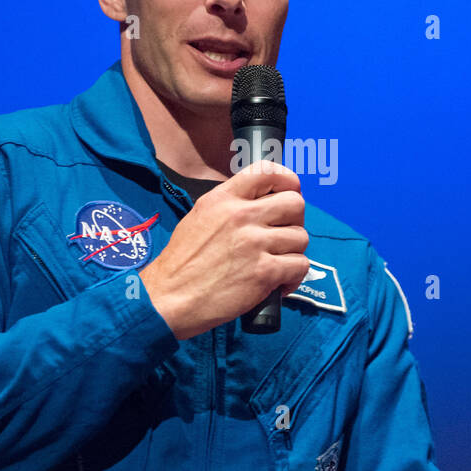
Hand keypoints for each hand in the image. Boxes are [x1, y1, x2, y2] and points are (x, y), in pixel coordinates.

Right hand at [140, 160, 309, 339]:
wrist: (169, 299)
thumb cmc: (182, 264)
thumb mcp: (199, 217)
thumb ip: (229, 205)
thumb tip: (260, 201)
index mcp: (223, 199)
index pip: (268, 171)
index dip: (288, 181)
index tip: (289, 193)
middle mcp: (241, 216)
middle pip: (295, 203)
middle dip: (295, 221)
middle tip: (283, 236)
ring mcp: (254, 243)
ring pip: (301, 237)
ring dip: (293, 252)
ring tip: (276, 264)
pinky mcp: (264, 272)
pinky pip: (300, 265)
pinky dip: (293, 277)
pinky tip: (278, 283)